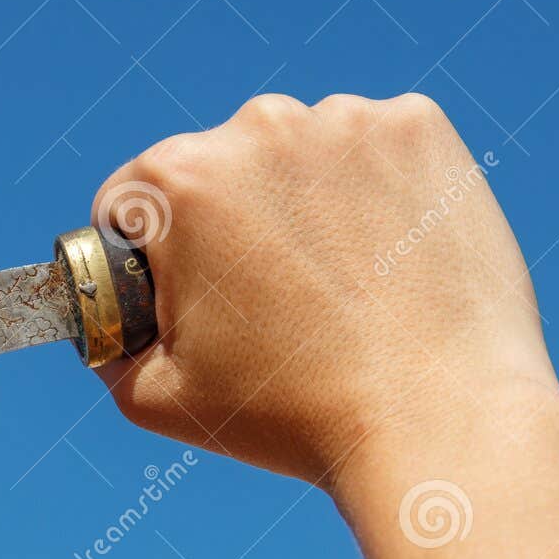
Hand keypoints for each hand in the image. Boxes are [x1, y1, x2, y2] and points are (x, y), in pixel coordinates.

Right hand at [99, 92, 558, 558]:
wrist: (460, 433)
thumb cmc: (303, 432)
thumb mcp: (168, 406)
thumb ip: (114, 353)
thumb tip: (98, 331)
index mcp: (186, 184)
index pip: (127, 198)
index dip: (150, 267)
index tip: (187, 311)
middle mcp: (266, 129)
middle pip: (214, 169)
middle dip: (228, 242)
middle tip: (275, 318)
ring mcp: (354, 125)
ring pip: (299, 156)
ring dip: (306, 217)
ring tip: (343, 304)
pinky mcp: (428, 136)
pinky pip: (374, 150)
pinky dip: (373, 198)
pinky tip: (387, 271)